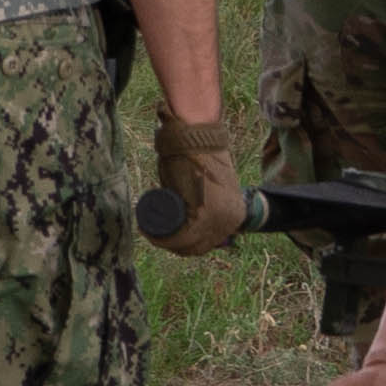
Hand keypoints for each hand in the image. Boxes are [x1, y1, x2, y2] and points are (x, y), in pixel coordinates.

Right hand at [151, 111, 246, 257]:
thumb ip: (214, 199)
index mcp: (237, 216)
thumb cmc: (200, 157)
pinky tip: (147, 231)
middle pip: (197, 247)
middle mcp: (232, 222)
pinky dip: (160, 238)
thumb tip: (200, 211)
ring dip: (163, 242)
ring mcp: (218, 221)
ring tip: (148, 229)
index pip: (208, 242)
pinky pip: (177, 238)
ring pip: (185, 245)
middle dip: (174, 244)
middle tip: (154, 232)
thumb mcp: (214, 185)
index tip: (167, 232)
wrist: (195, 139)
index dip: (185, 242)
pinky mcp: (202, 216)